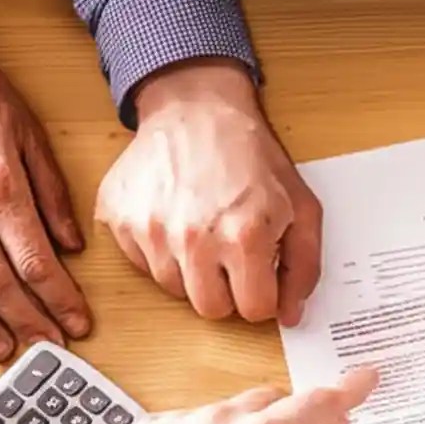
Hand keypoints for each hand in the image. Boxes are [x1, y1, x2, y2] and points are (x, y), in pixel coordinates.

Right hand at [95, 58, 321, 324]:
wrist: (195, 108)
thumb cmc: (250, 155)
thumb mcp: (301, 205)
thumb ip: (304, 266)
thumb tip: (290, 315)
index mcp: (245, 237)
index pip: (254, 309)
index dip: (261, 293)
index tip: (259, 272)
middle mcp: (194, 240)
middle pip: (211, 309)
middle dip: (227, 289)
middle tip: (230, 254)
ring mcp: (152, 232)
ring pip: (174, 289)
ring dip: (191, 270)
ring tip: (202, 229)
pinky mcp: (120, 222)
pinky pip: (142, 264)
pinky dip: (160, 251)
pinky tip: (174, 217)